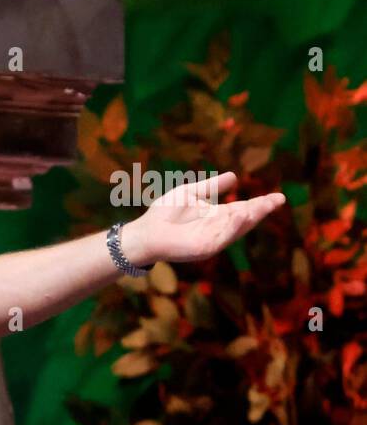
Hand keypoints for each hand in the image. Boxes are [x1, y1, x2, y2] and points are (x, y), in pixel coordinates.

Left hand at [122, 171, 285, 266]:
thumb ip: (212, 186)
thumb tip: (235, 176)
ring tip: (264, 205)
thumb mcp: (191, 193)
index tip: (278, 196)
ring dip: (251, 217)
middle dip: (260, 210)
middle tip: (277, 199)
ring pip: (236, 228)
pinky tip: (241, 215)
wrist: (145, 231)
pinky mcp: (204, 248)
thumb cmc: (165, 213)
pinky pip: (222, 237)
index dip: (260, 203)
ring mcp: (213, 239)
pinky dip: (232, 227)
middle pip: (245, 219)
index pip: (244, 208)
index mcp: (218, 216)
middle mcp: (219, 228)